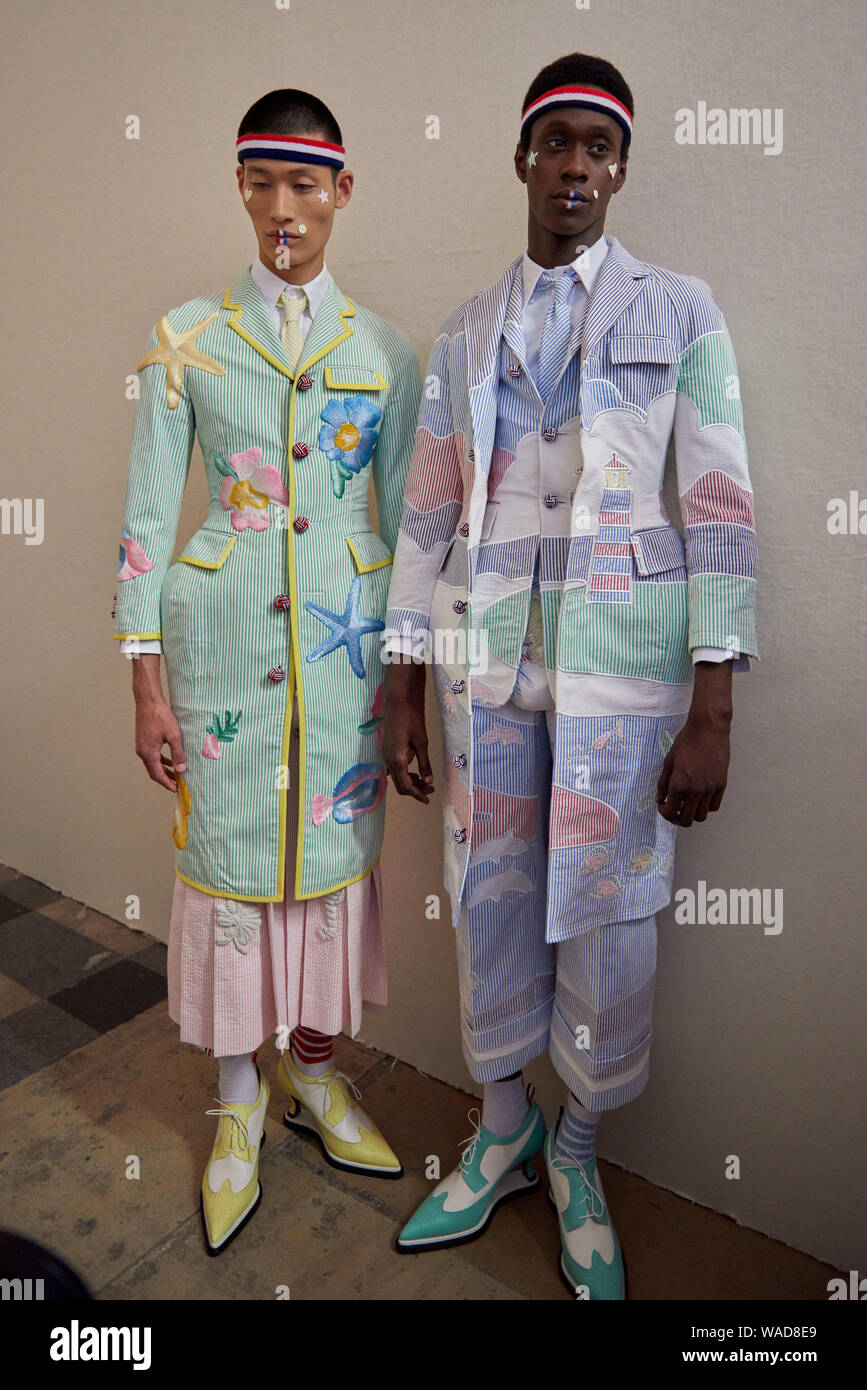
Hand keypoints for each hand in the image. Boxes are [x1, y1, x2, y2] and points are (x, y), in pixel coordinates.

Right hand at [135, 694, 186, 791]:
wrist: (148, 701)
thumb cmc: (160, 715)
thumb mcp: (174, 735)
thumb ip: (178, 754)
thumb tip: (181, 770)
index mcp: (148, 753)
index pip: (157, 775)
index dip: (167, 784)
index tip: (176, 789)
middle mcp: (142, 752)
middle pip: (153, 772)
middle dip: (165, 779)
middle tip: (177, 784)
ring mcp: (141, 746)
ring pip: (152, 764)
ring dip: (163, 770)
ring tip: (175, 774)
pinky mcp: (143, 741)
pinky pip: (151, 756)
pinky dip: (160, 761)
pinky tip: (169, 760)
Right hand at [382, 661, 434, 802]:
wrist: (398, 698)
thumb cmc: (411, 717)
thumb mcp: (422, 741)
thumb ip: (424, 763)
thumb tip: (428, 781)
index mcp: (397, 759)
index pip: (406, 785)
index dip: (417, 794)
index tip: (428, 799)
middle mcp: (388, 759)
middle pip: (400, 784)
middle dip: (415, 789)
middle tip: (430, 789)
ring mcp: (385, 753)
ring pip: (396, 776)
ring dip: (410, 781)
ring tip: (425, 780)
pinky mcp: (386, 748)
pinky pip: (394, 767)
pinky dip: (405, 772)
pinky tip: (415, 768)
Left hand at [656, 714, 729, 824]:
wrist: (708, 730)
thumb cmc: (687, 741)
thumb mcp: (669, 761)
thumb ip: (663, 783)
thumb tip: (659, 798)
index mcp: (679, 785)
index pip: (670, 811)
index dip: (664, 812)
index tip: (663, 806)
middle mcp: (695, 791)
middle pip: (686, 820)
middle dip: (677, 818)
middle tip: (674, 809)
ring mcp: (710, 790)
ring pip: (702, 816)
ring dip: (692, 814)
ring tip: (687, 803)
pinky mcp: (721, 785)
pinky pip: (714, 806)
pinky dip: (705, 806)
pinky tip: (699, 797)